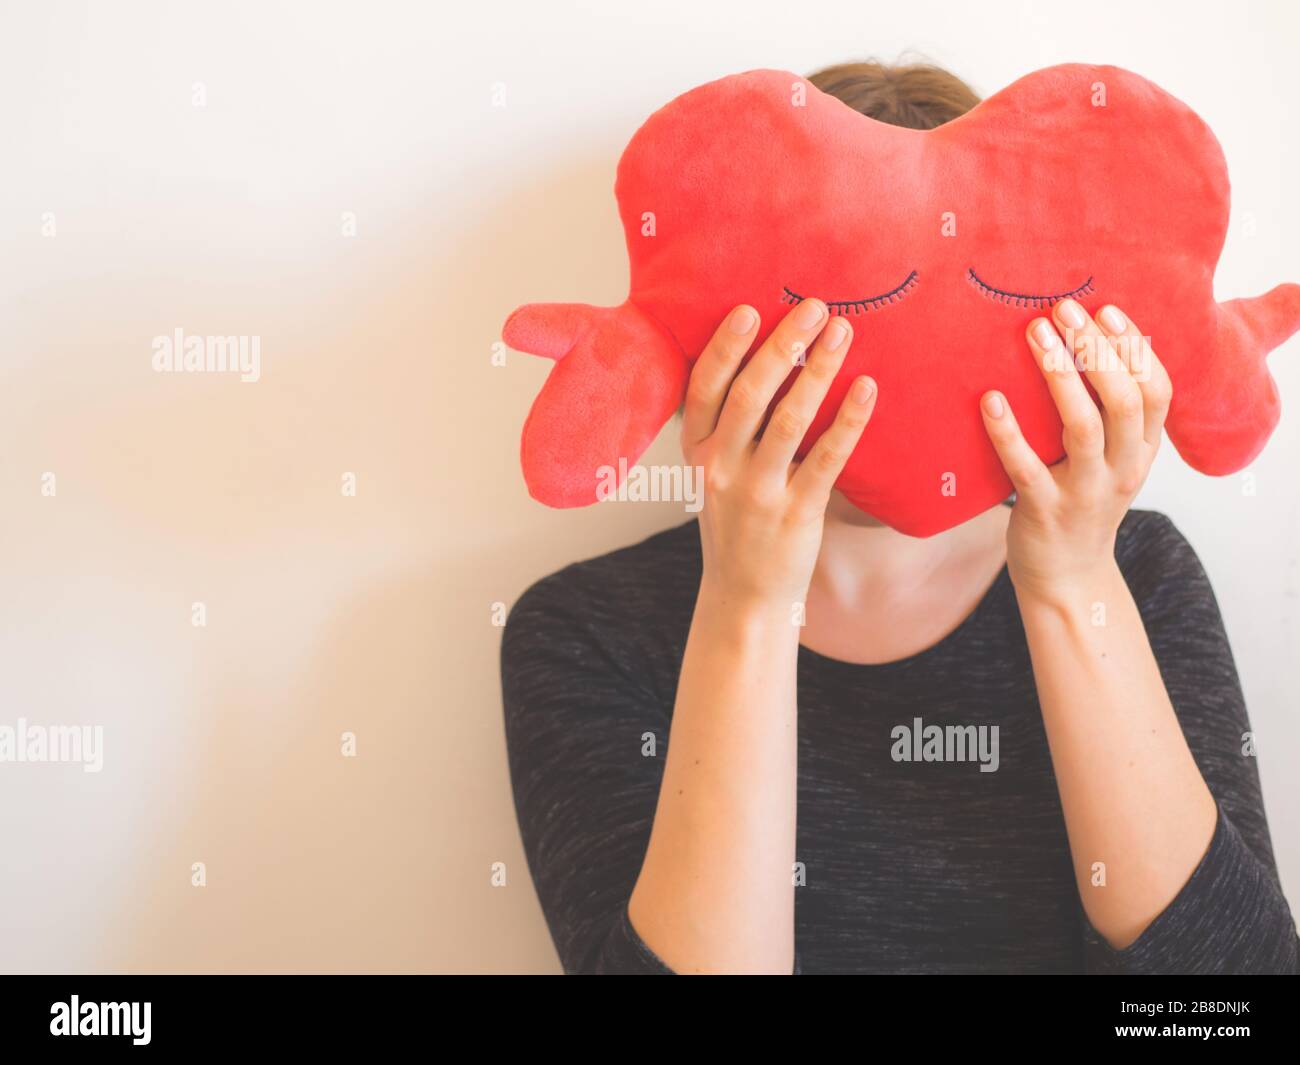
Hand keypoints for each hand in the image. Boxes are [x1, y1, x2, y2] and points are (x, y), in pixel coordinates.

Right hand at [682, 299, 876, 608]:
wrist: (744, 597)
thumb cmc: (736, 522)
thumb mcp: (712, 473)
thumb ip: (727, 426)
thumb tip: (764, 358)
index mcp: (696, 452)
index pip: (704, 390)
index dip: (725, 348)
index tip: (750, 309)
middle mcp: (720, 468)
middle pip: (749, 395)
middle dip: (783, 346)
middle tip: (815, 308)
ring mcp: (757, 492)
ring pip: (789, 420)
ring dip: (819, 371)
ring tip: (844, 333)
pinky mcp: (796, 513)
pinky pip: (827, 459)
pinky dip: (848, 421)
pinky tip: (868, 390)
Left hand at [979, 299, 1172, 602]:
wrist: (1067, 577)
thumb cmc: (1082, 503)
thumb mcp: (1112, 461)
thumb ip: (1110, 416)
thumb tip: (1087, 343)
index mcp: (1142, 451)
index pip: (1156, 391)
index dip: (1135, 348)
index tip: (1106, 309)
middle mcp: (1121, 469)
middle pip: (1122, 399)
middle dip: (1095, 348)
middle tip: (1063, 308)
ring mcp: (1084, 491)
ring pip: (1082, 426)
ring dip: (1059, 375)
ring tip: (1036, 334)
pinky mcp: (1043, 510)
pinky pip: (1025, 467)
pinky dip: (1007, 431)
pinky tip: (990, 399)